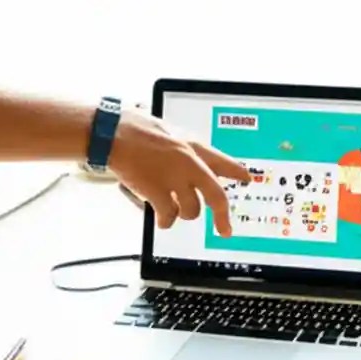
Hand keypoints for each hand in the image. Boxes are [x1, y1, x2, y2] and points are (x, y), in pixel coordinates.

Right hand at [109, 110, 249, 235]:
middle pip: (216, 196)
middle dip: (222, 216)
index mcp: (193, 145)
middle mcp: (189, 163)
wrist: (113, 133)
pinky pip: (169, 215)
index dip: (238, 173)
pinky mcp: (157, 191)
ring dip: (183, 214)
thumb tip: (196, 163)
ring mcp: (175, 178)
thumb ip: (185, 149)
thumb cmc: (135, 129)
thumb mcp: (170, 132)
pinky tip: (161, 218)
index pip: (224, 162)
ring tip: (172, 209)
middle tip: (224, 230)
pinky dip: (165, 220)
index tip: (247, 180)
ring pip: (191, 210)